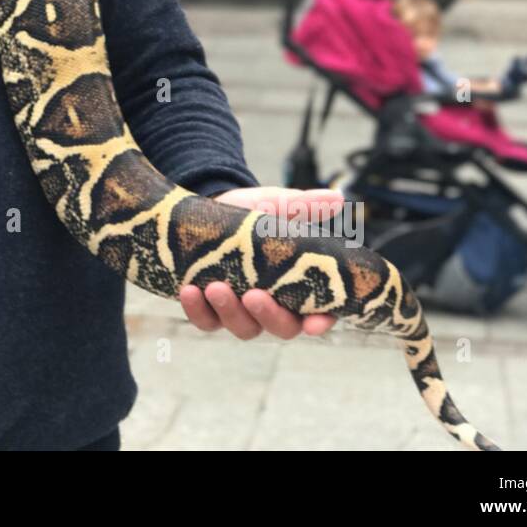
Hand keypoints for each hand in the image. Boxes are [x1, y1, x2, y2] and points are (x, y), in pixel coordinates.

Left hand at [179, 187, 343, 340]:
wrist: (208, 209)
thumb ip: (303, 206)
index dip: (320, 322)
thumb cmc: (253, 212)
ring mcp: (242, 311)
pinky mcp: (210, 310)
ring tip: (216, 287)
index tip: (313, 324)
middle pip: (281, 328)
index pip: (318, 313)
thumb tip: (337, 197)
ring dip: (230, 312)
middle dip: (269, 316)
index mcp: (298, 284)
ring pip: (244, 328)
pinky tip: (188, 291)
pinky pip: (206, 321)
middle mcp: (274, 305)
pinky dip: (198, 311)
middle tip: (254, 296)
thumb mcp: (276, 205)